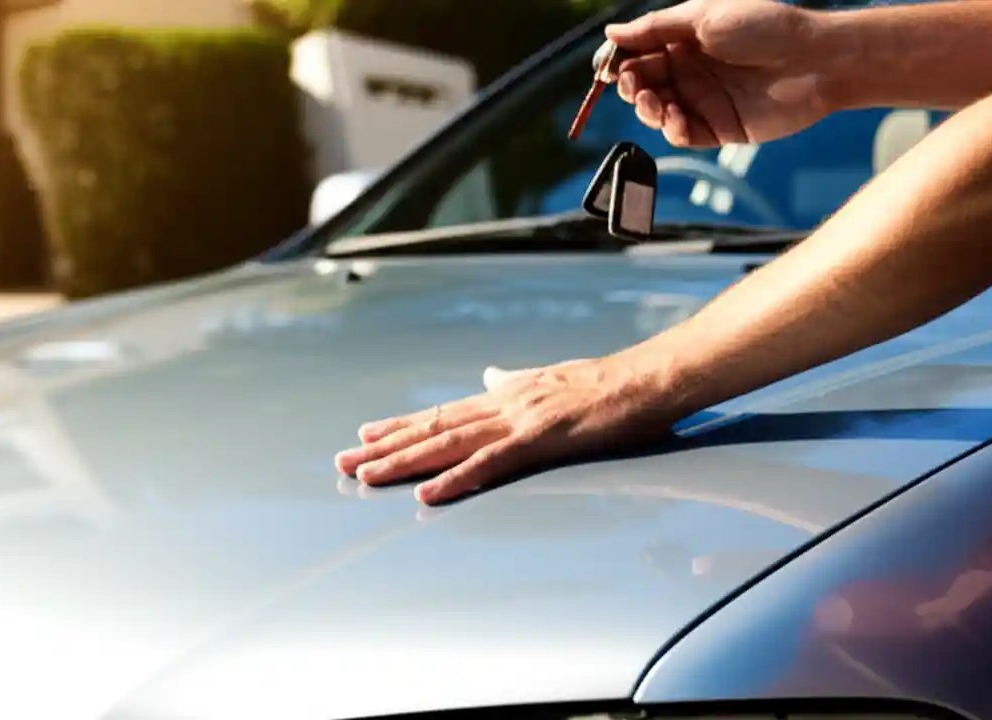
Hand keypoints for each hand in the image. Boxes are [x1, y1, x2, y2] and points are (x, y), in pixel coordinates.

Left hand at [334, 356, 675, 505]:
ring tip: (366, 475)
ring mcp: (519, 420)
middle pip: (433, 428)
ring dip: (405, 461)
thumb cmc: (609, 386)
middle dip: (385, 446)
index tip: (365, 435)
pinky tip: (428, 494)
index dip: (402, 425)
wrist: (649, 378)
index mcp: (507, 394)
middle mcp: (503, 403)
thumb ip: (514, 381)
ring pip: (449, 444)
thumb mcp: (551, 380)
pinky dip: (455, 479)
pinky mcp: (541, 438)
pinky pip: (490, 463)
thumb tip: (486, 374)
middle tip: (343, 462)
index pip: (443, 413)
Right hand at [605, 0, 836, 146]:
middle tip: (634, 86)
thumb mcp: (703, 16)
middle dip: (630, 87)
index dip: (617, 62)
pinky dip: (673, 130)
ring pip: (656, 112)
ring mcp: (702, 100)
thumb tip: (610, 35)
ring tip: (654, 103)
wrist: (815, 59)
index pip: (637, 54)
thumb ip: (653, 28)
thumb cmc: (764, 27)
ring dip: (646, 110)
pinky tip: (676, 120)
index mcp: (683, 41)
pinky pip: (683, 135)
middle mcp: (689, 71)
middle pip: (641, 84)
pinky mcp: (718, 127)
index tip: (605, 68)